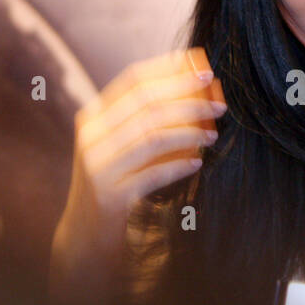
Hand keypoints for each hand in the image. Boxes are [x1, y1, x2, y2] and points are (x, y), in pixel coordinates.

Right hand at [50, 47, 225, 304]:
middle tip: (219, 103)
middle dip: (188, 98)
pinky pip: (152, 174)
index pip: (133, 79)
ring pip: (151, 136)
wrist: (85, 236)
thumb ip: (149, 121)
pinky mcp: (109, 195)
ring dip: (189, 132)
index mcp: (94, 116)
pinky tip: (198, 163)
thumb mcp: (124, 148)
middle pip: (146, 103)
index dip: (171, 70)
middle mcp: (91, 136)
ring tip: (214, 135)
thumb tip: (197, 92)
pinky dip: (178, 166)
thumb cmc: (115, 185)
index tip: (205, 68)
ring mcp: (98, 166)